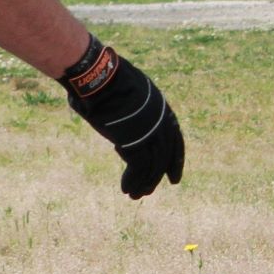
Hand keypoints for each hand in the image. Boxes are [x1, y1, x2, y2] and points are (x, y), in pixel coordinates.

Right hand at [59, 38, 184, 198]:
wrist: (99, 77)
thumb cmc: (102, 80)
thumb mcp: (123, 93)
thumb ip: (128, 109)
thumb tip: (117, 113)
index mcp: (161, 109)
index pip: (174, 139)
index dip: (175, 158)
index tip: (172, 174)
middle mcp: (161, 122)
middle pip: (165, 155)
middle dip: (160, 175)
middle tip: (154, 189)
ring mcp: (150, 133)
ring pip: (153, 166)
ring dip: (144, 183)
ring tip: (135, 195)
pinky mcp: (137, 142)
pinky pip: (139, 169)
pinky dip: (133, 181)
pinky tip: (126, 190)